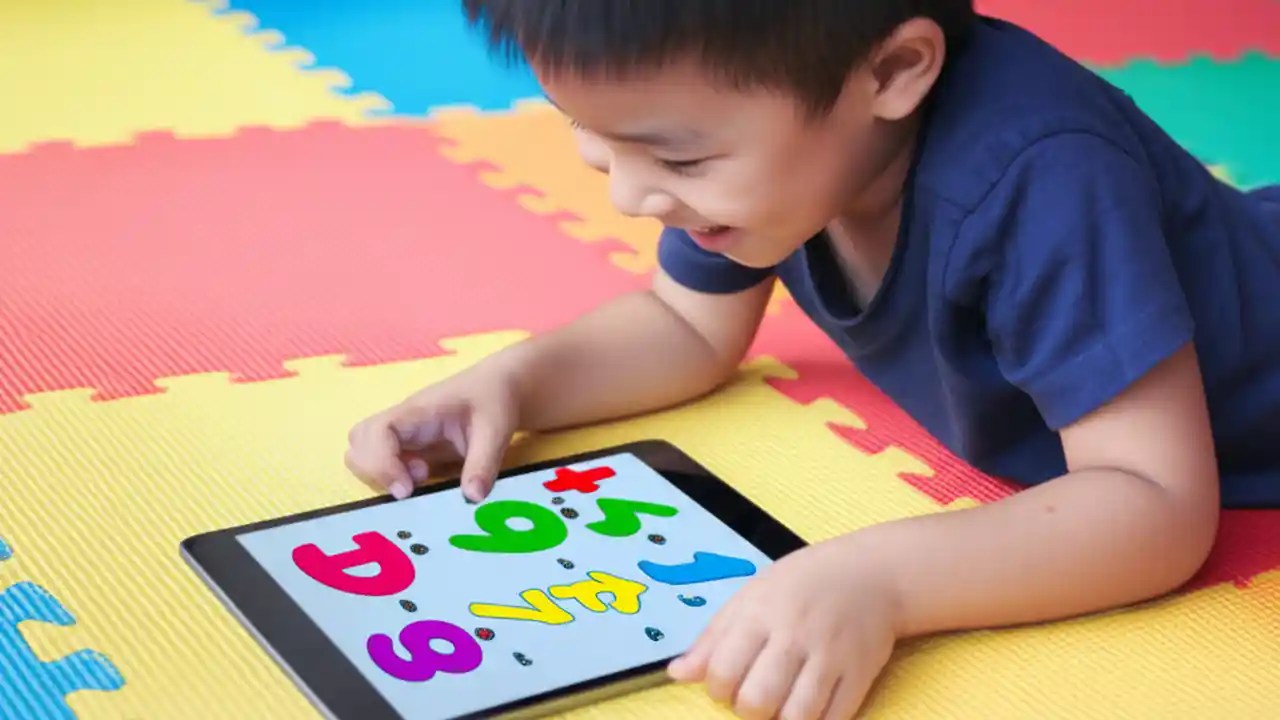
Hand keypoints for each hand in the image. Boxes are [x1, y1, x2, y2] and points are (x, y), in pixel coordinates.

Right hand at [344, 364, 520, 502]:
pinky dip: (393, 475)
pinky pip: (383, 460)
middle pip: (358, 440)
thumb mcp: (496, 430)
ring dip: (382, 473)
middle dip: (375, 471)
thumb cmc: (495, 400)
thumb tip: (471, 498)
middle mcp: (403, 421)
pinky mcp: (409, 443)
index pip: (377, 431)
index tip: (407, 489)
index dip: (381, 463)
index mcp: (419, 411)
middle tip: (412, 486)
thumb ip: (484, 463)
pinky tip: (425, 476)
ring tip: (421, 477)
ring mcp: (403, 431)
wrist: (500, 385)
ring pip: (364, 450)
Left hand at [668, 537, 898, 719]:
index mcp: (760, 612)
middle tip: (754, 698)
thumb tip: (677, 674)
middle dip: (747, 710)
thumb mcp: (752, 595)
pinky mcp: (859, 675)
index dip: (717, 689)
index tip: (727, 683)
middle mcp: (794, 635)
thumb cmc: (802, 583)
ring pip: (795, 718)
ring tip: (779, 707)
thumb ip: (714, 637)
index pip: (723, 671)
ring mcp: (830, 656)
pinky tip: (807, 710)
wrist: (872, 573)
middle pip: (756, 701)